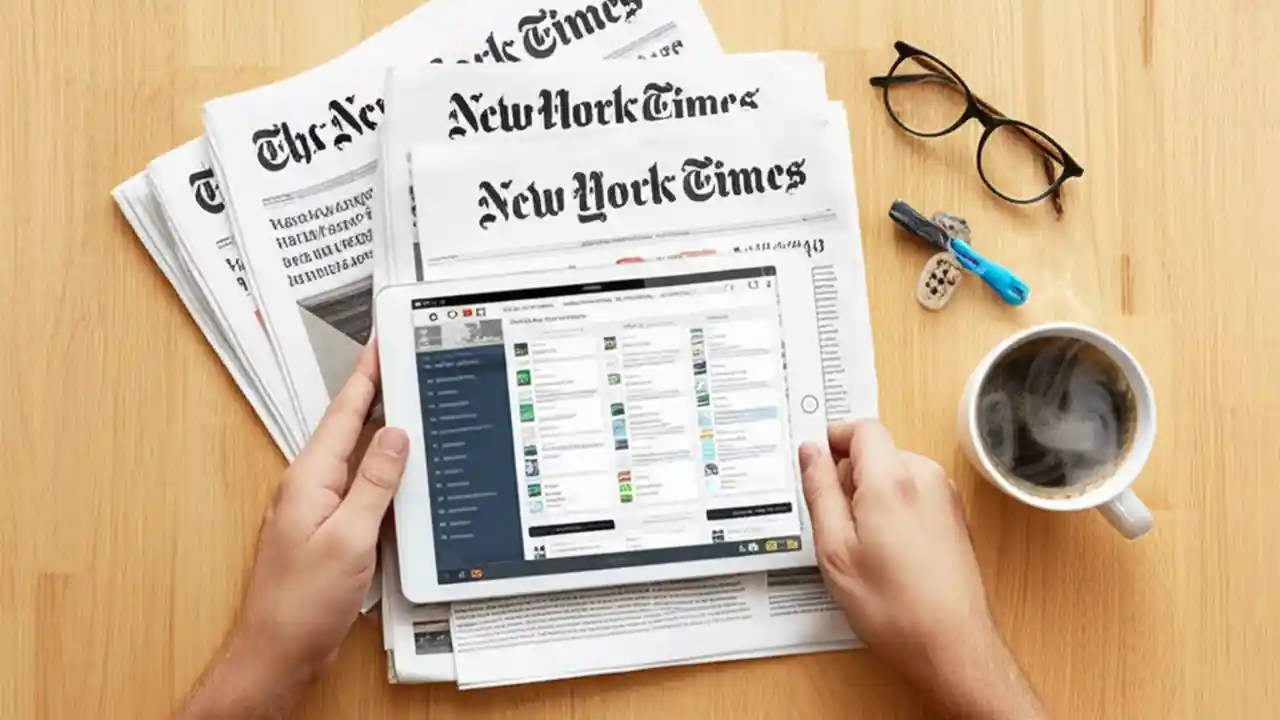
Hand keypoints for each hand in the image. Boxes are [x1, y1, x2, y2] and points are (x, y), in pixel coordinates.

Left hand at [178, 342, 407, 718]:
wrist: (277, 653)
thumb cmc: (300, 604)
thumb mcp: (348, 538)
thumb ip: (374, 483)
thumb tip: (395, 435)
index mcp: (310, 478)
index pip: (345, 411)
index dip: (367, 373)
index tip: (383, 341)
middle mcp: (311, 486)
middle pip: (352, 428)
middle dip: (380, 393)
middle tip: (407, 361)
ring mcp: (319, 509)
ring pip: (359, 458)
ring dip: (384, 432)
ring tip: (412, 404)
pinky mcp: (330, 531)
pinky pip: (362, 488)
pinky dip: (385, 472)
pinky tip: (403, 472)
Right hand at [800, 420, 1045, 719]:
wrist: (952, 646)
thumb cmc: (892, 606)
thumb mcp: (836, 550)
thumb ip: (820, 492)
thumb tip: (810, 453)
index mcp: (892, 479)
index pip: (862, 429)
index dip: (834, 440)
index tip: (815, 466)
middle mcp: (925, 477)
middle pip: (878, 452)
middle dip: (850, 476)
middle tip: (831, 521)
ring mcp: (945, 497)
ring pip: (895, 474)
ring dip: (871, 495)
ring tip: (859, 545)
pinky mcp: (954, 517)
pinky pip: (913, 494)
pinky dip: (893, 509)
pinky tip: (885, 553)